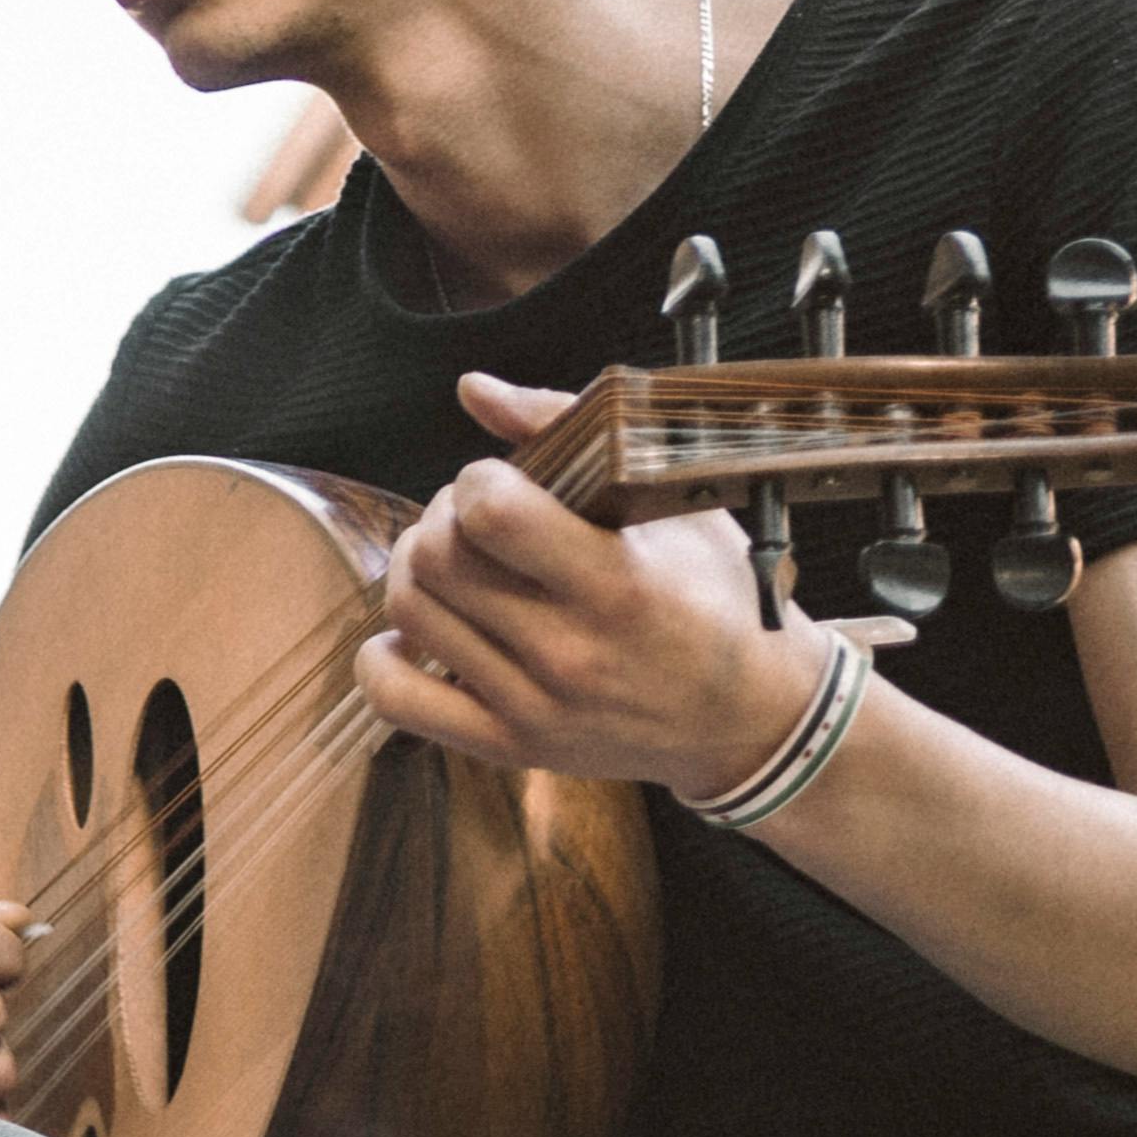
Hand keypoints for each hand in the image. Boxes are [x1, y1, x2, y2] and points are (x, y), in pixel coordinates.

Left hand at [357, 375, 814, 796]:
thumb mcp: (675, 507)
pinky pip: (396, 700)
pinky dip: (384, 658)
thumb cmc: (718, 599)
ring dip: (417, 569)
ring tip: (455, 561)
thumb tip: (473, 389)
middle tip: (473, 516)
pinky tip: (419, 632)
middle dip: (441, 515)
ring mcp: (534, 706)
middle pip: (437, 557)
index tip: (503, 481)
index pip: (491, 512)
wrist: (752, 717)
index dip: (479, 478)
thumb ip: (571, 435)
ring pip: (410, 613)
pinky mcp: (509, 747)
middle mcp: (569, 652)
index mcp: (618, 585)